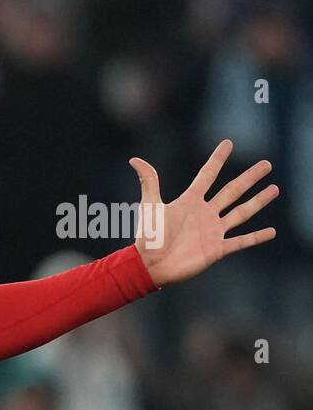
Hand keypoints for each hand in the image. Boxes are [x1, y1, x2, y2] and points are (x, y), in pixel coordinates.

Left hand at [130, 140, 277, 286]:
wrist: (150, 265)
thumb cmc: (148, 236)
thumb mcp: (150, 205)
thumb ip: (148, 181)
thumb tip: (134, 159)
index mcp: (190, 201)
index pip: (207, 175)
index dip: (217, 159)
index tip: (228, 143)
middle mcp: (205, 214)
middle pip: (232, 191)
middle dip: (250, 177)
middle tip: (267, 164)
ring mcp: (213, 231)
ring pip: (241, 212)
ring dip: (258, 201)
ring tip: (274, 189)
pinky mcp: (217, 249)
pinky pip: (241, 242)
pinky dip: (256, 237)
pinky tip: (272, 231)